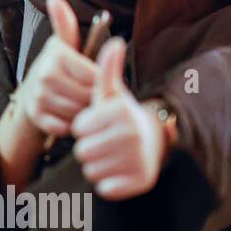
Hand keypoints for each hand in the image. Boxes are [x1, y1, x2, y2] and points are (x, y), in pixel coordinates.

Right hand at [10, 0, 97, 137]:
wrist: (31, 93)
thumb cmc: (57, 68)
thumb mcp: (64, 45)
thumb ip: (65, 24)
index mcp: (56, 55)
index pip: (94, 75)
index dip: (99, 81)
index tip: (96, 81)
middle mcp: (44, 75)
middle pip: (87, 96)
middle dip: (92, 99)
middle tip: (90, 96)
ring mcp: (39, 97)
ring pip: (78, 112)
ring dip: (84, 113)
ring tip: (81, 105)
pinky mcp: (36, 116)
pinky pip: (65, 126)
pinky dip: (70, 125)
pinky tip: (69, 116)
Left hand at [70, 38, 165, 200]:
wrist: (152, 142)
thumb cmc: (121, 116)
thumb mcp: (112, 93)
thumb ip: (107, 69)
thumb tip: (115, 42)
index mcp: (121, 111)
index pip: (78, 128)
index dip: (84, 127)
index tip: (99, 123)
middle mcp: (132, 135)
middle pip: (82, 151)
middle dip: (88, 146)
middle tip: (105, 140)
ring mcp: (138, 160)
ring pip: (91, 170)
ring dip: (96, 164)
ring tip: (111, 153)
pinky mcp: (140, 182)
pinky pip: (105, 188)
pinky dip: (108, 182)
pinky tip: (119, 169)